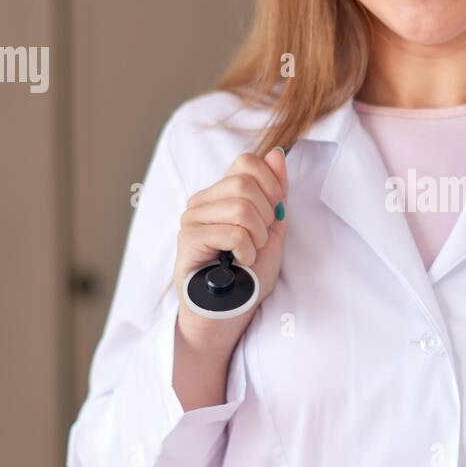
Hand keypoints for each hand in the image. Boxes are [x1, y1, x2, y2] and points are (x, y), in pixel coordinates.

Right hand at [172, 148, 288, 350]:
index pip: (247, 161)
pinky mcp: (189, 240)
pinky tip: (240, 264)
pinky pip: (232, 233)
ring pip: (241, 207)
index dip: (271, 186)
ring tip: (248, 255)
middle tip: (258, 242)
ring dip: (256, 237)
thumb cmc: (248, 275)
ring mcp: (191, 219)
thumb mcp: (272, 229)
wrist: (227, 313)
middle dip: (265, 216)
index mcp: (221, 193)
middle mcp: (202, 201)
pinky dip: (247, 252)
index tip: (273, 215)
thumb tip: (277, 153)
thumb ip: (275, 193)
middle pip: (245, 182)